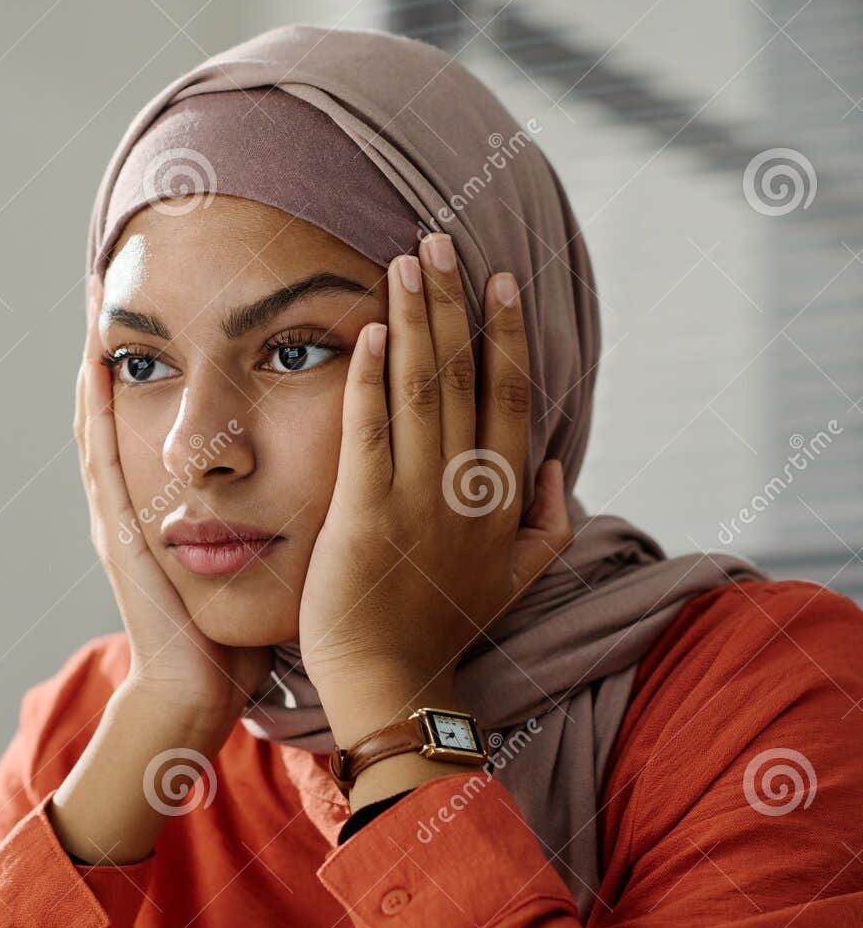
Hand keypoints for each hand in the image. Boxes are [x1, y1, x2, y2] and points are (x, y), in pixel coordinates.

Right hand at [77, 273, 272, 740]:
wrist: (201, 694)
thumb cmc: (239, 634)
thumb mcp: (263, 557)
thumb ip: (278, 513)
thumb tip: (328, 472)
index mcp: (175, 505)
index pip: (171, 416)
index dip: (170, 359)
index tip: (180, 299)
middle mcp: (142, 502)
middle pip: (131, 407)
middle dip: (129, 344)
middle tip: (122, 274)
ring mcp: (122, 517)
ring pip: (106, 422)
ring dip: (101, 363)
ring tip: (99, 298)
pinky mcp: (116, 537)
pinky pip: (100, 463)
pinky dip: (94, 415)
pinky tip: (95, 369)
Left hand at [298, 234, 571, 744]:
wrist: (394, 687)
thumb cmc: (444, 630)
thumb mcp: (517, 579)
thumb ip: (547, 524)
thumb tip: (562, 470)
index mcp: (504, 501)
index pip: (512, 398)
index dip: (506, 335)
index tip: (499, 279)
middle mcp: (467, 492)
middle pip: (468, 378)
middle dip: (455, 304)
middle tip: (442, 240)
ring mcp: (418, 502)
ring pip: (423, 391)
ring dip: (415, 321)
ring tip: (406, 261)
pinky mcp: (365, 515)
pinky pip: (371, 433)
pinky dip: (371, 380)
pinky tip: (368, 332)